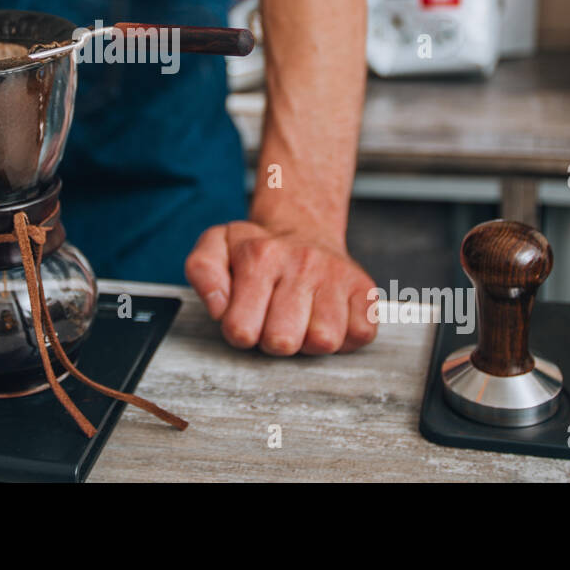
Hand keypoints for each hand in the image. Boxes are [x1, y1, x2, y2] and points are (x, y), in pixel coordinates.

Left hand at [185, 220, 377, 355]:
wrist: (303, 228)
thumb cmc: (258, 249)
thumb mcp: (216, 247)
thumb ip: (203, 272)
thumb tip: (219, 307)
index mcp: (261, 256)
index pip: (241, 330)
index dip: (240, 333)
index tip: (244, 319)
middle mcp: (303, 262)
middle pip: (283, 341)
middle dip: (273, 340)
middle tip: (274, 321)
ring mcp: (337, 275)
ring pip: (323, 341)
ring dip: (308, 341)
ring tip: (300, 320)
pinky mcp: (365, 290)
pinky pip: (360, 335)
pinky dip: (344, 337)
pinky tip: (326, 318)